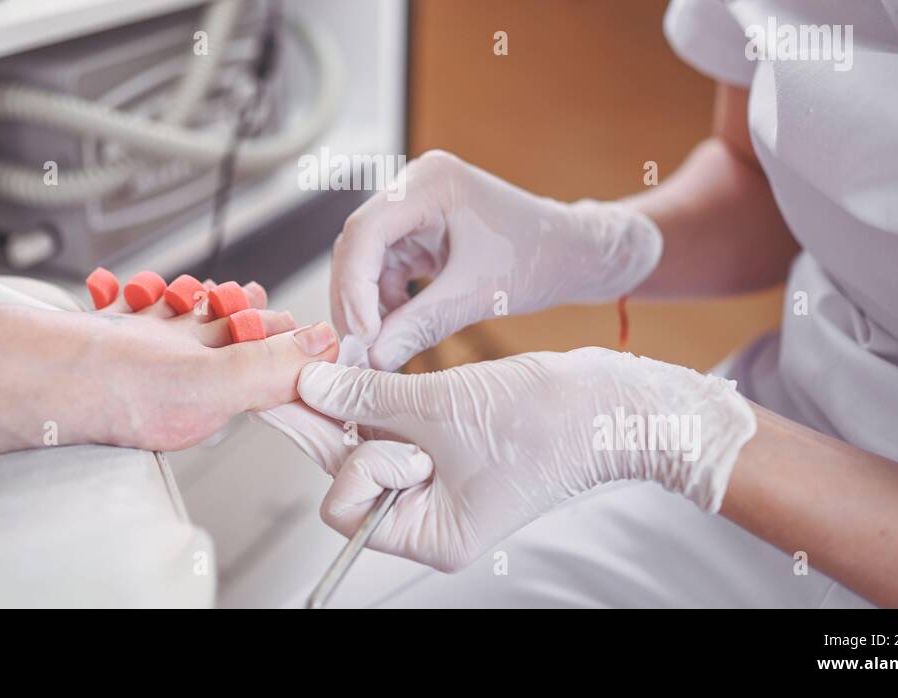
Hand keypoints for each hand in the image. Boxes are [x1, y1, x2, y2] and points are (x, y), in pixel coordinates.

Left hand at [271, 346, 754, 572]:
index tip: (312, 399)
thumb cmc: (544, 422)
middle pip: (352, 472)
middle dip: (330, 425)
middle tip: (288, 374)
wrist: (610, 403)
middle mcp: (431, 517)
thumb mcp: (443, 407)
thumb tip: (311, 384)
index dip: (340, 455)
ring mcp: (440, 482)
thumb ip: (368, 399)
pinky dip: (380, 401)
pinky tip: (357, 368)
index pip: (349, 503)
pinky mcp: (450, 449)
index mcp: (432, 534)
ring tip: (335, 363)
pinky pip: (397, 428)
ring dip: (354, 407)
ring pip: (370, 445)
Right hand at [330, 150, 661, 368]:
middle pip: (358, 246)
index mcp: (430, 182)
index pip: (367, 231)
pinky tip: (395, 334)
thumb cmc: (541, 257)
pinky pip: (384, 271)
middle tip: (356, 352)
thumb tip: (373, 360)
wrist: (575, 253)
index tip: (360, 335)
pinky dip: (385, 305)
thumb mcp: (480, 293)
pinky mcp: (418, 234)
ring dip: (368, 307)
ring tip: (378, 350)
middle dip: (354, 300)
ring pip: (366, 263)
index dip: (354, 285)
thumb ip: (422, 324)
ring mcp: (414, 209)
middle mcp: (414, 187)